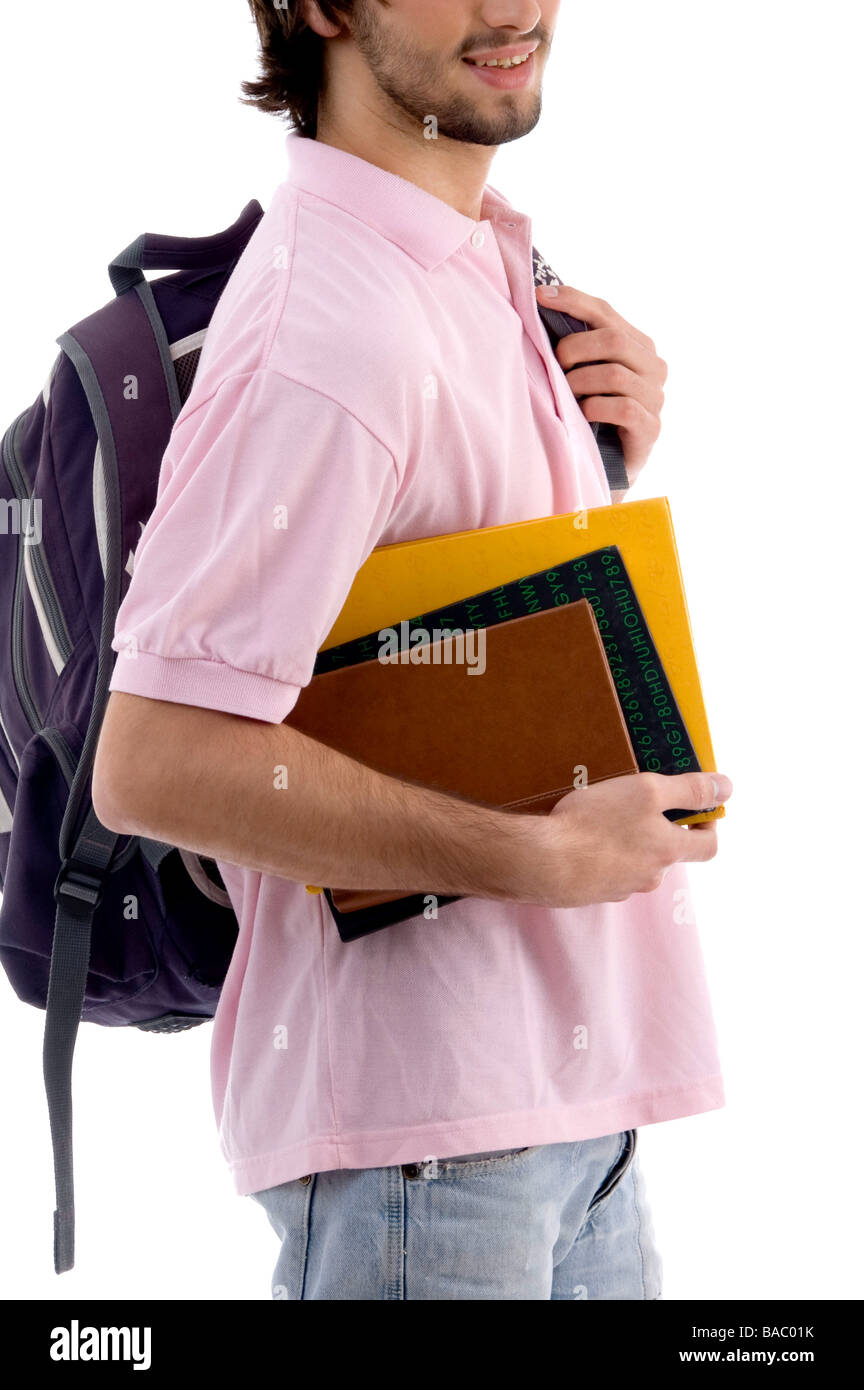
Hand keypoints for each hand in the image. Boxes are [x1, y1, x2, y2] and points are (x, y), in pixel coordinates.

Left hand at [535, 284, 666, 488]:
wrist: (602, 470)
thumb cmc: (587, 416)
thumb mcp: (581, 374)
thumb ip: (575, 345)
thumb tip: (539, 305)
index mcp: (638, 345)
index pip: (605, 312)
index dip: (573, 301)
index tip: (538, 297)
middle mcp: (654, 367)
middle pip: (613, 340)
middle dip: (574, 348)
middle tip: (555, 365)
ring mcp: (656, 399)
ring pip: (615, 374)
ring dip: (580, 382)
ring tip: (566, 395)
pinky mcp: (651, 429)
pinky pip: (622, 407)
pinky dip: (595, 407)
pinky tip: (582, 415)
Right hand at [537, 770, 732, 907]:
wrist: (543, 862)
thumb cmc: (595, 824)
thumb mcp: (647, 791)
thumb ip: (689, 789)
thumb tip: (727, 788)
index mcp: (668, 852)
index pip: (707, 846)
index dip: (707, 824)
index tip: (696, 807)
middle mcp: (650, 876)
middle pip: (668, 852)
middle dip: (659, 828)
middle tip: (637, 802)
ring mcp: (620, 888)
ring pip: (636, 861)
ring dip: (628, 841)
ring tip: (601, 816)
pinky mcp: (592, 892)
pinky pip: (607, 870)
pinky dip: (602, 854)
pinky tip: (581, 837)